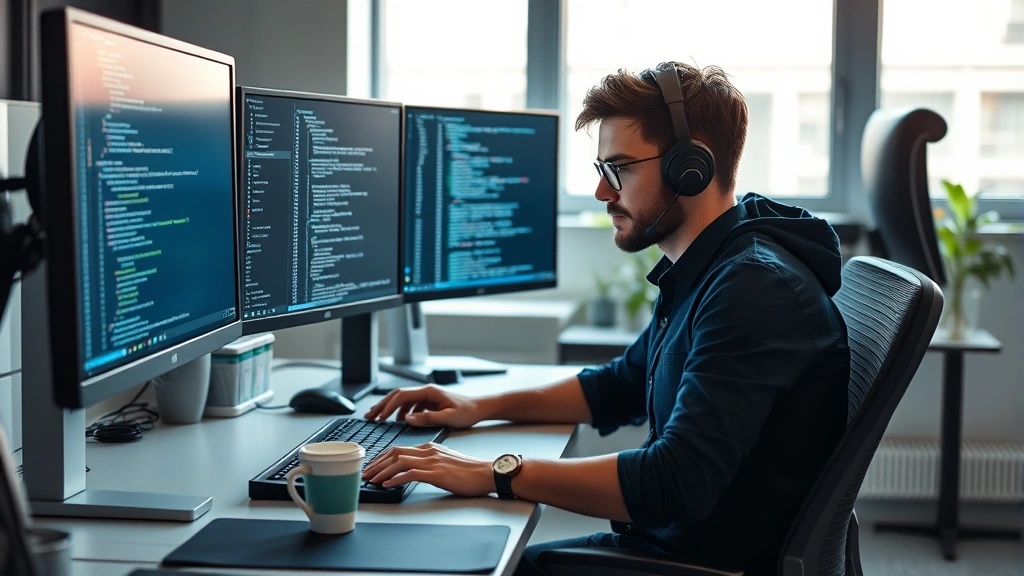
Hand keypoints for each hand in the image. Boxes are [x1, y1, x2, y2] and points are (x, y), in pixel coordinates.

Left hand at [361, 442, 495, 496]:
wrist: (486, 473)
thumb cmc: (469, 471)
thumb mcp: (445, 462)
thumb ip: (429, 463)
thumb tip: (412, 471)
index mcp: (430, 447)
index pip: (399, 449)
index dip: (382, 458)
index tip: (372, 466)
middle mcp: (428, 451)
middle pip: (394, 452)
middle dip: (376, 463)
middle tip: (365, 473)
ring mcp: (432, 461)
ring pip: (399, 461)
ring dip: (381, 471)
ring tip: (370, 479)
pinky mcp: (436, 473)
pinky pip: (410, 474)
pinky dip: (395, 479)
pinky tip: (387, 484)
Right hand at [363, 384, 487, 428]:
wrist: (480, 408)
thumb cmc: (467, 412)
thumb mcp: (448, 417)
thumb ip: (427, 418)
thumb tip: (407, 419)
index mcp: (429, 392)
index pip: (401, 396)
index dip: (387, 406)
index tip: (378, 417)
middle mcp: (426, 391)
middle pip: (398, 395)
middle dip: (382, 405)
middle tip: (369, 416)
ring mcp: (427, 396)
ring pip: (402, 400)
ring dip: (390, 408)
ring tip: (378, 418)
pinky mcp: (429, 402)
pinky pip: (410, 405)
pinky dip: (401, 412)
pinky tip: (399, 421)